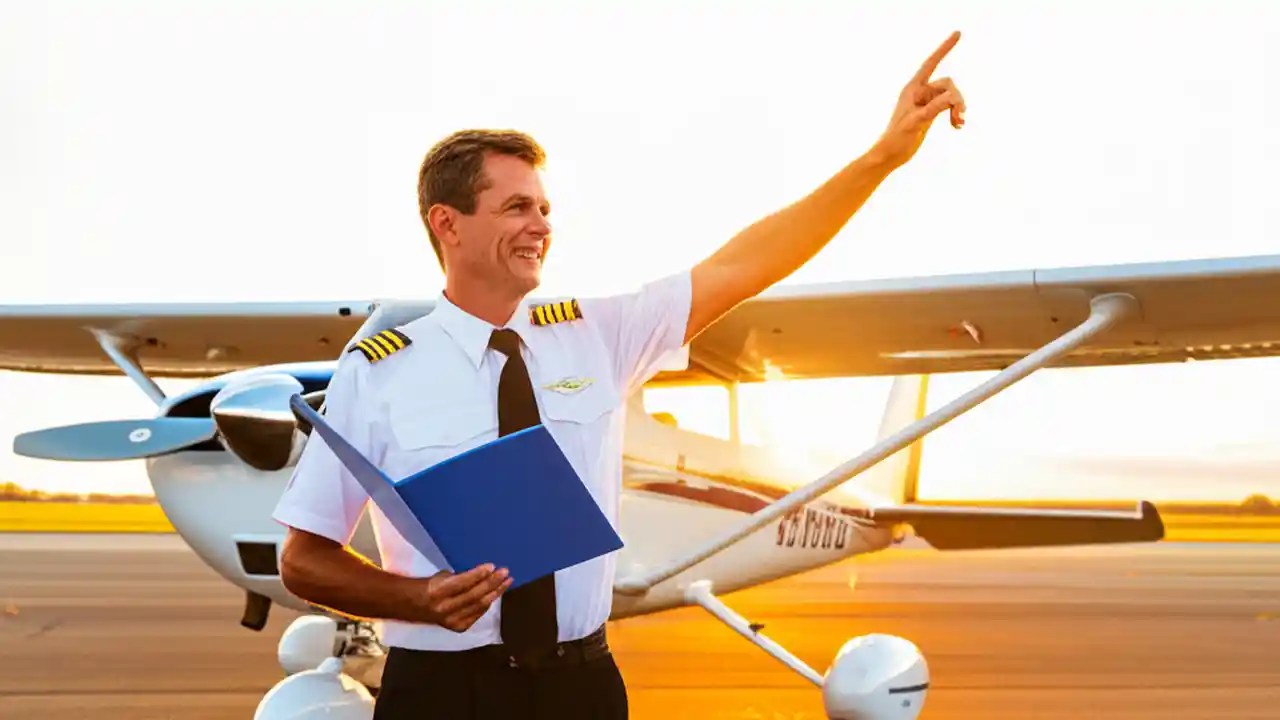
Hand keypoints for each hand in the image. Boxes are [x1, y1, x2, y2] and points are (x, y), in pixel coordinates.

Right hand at [414, 563, 511, 631]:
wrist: (417, 608)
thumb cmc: (431, 586)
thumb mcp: (442, 577)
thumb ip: (461, 578)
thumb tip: (484, 575)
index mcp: (438, 592)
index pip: (462, 583)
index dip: (478, 575)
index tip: (492, 566)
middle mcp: (446, 608)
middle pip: (474, 595)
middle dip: (492, 583)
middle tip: (505, 572)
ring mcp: (453, 621)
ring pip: (479, 606)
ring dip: (495, 592)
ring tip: (507, 582)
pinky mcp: (459, 627)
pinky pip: (478, 614)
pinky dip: (488, 603)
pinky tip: (496, 593)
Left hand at [873, 31, 965, 168]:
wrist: (890, 155)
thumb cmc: (897, 138)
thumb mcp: (915, 123)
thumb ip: (933, 110)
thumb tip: (952, 98)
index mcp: (912, 89)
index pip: (931, 63)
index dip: (944, 48)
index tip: (958, 34)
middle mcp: (920, 92)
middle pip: (947, 84)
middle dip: (957, 98)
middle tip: (960, 114)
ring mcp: (926, 102)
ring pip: (950, 96)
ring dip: (957, 108)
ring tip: (959, 123)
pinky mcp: (930, 113)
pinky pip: (948, 106)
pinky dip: (954, 114)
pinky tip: (957, 126)